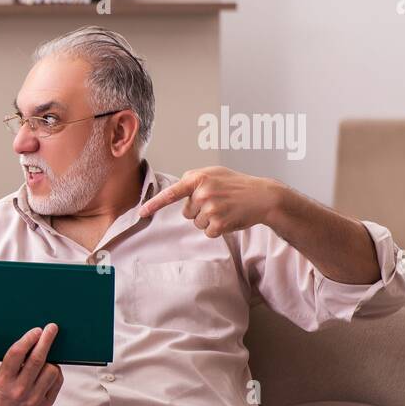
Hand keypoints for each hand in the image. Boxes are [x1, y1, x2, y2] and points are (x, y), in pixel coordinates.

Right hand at [0, 324, 63, 405]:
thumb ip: (15, 362)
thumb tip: (36, 341)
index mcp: (3, 380)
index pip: (16, 354)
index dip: (28, 339)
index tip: (36, 330)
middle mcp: (18, 390)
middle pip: (37, 359)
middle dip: (46, 340)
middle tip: (51, 328)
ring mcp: (33, 399)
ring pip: (51, 370)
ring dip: (50, 361)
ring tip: (45, 360)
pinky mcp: (44, 405)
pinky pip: (57, 382)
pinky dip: (55, 373)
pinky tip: (49, 371)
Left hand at [139, 166, 283, 237]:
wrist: (264, 196)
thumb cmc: (238, 185)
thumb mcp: (215, 173)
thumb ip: (194, 178)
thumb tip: (175, 189)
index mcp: (198, 178)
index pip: (171, 193)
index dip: (154, 204)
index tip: (140, 213)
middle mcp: (202, 192)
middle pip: (187, 212)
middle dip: (200, 210)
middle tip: (219, 202)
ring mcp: (211, 207)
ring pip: (196, 223)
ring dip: (209, 220)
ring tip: (226, 209)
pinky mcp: (219, 222)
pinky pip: (208, 232)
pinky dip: (217, 229)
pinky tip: (229, 219)